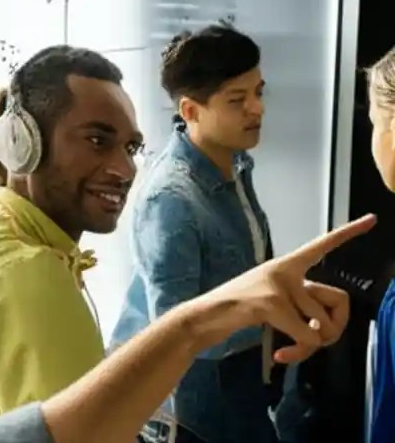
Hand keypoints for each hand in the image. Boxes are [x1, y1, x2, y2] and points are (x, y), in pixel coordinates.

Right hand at [184, 214, 375, 361]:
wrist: (201, 318)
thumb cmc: (235, 312)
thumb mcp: (272, 302)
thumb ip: (299, 307)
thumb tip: (324, 333)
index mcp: (285, 266)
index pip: (322, 246)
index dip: (348, 233)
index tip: (372, 219)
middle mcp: (285, 271)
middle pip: (339, 298)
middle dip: (336, 329)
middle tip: (318, 343)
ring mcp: (277, 286)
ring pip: (321, 326)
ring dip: (309, 348)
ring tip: (287, 353)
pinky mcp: (270, 304)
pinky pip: (306, 336)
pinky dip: (298, 352)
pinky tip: (279, 355)